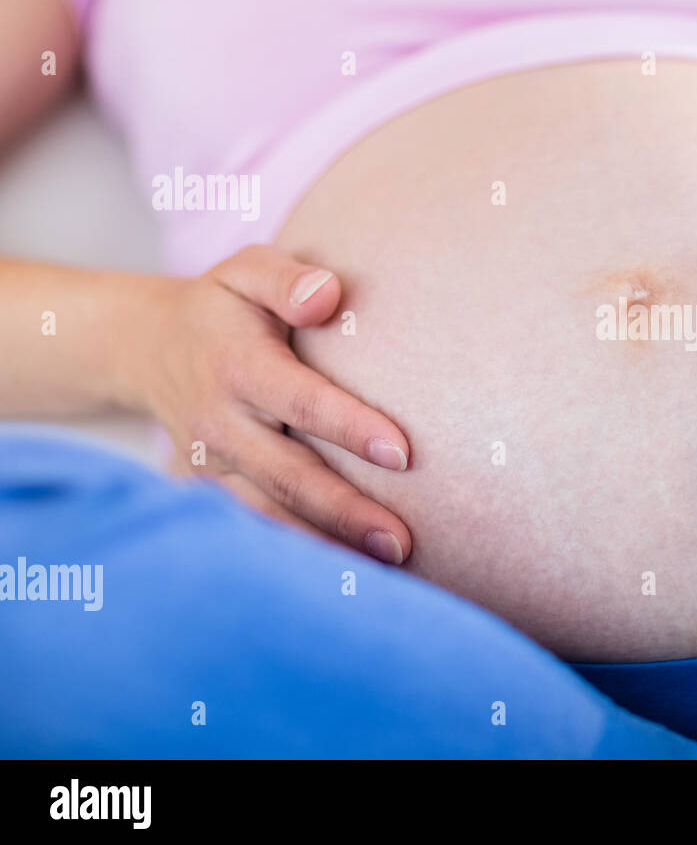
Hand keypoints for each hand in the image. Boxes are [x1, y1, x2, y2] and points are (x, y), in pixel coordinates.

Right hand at [135, 244, 411, 563]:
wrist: (145, 348)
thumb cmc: (223, 307)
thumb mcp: (245, 271)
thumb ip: (287, 279)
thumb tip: (328, 296)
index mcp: (238, 367)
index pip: (302, 402)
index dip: (350, 428)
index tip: (403, 453)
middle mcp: (221, 425)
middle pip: (289, 476)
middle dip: (345, 512)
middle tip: (401, 541)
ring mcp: (211, 466)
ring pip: (269, 514)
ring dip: (325, 546)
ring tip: (384, 570)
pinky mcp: (209, 492)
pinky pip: (255, 526)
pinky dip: (296, 553)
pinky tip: (346, 573)